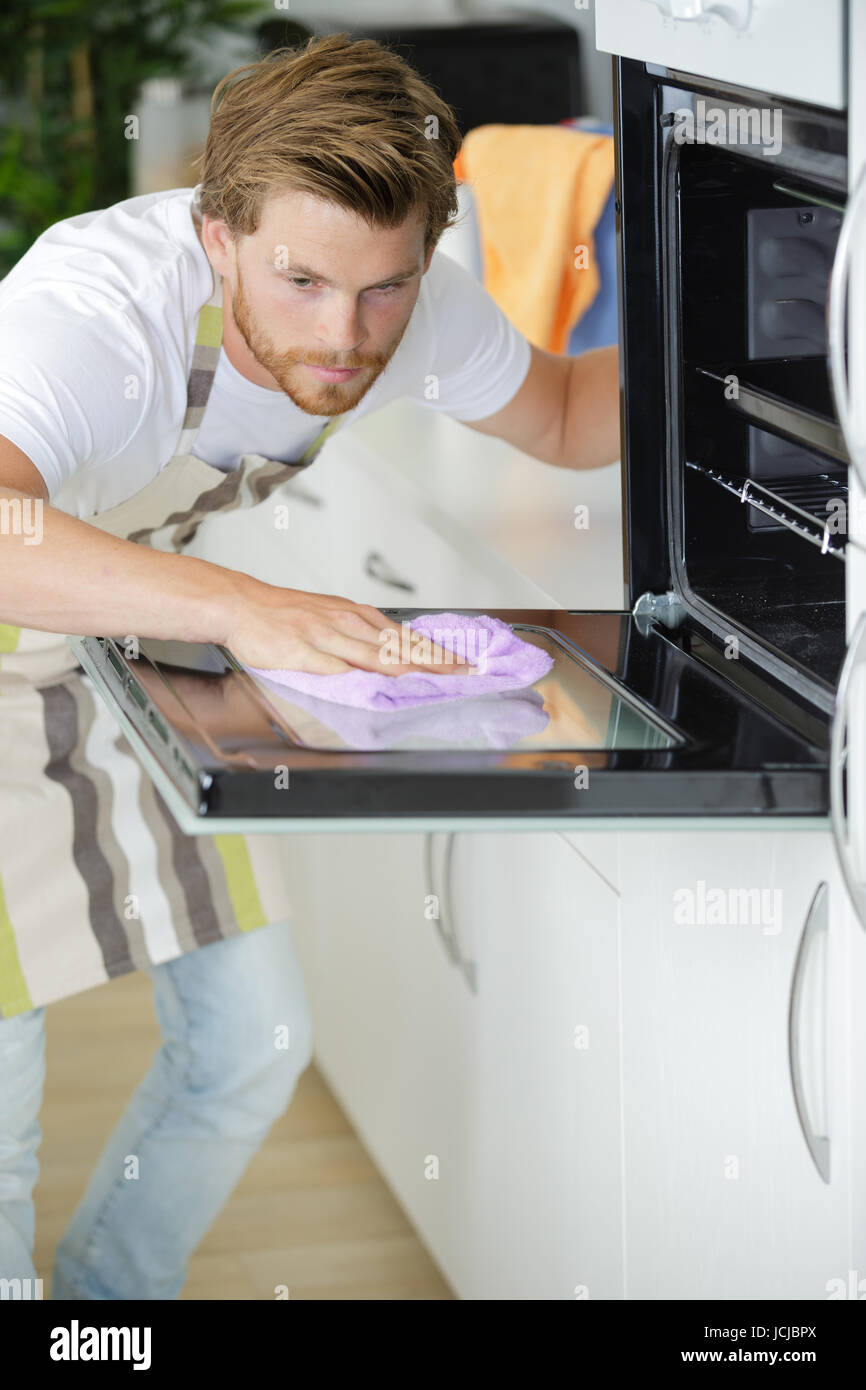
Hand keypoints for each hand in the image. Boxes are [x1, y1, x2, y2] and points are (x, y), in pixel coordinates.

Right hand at [223, 580, 474, 676]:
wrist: (242, 604)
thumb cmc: (285, 613)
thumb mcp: (331, 614)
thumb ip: (360, 635)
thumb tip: (391, 654)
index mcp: (357, 615)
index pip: (406, 637)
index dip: (437, 652)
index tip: (463, 664)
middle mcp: (347, 623)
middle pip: (399, 646)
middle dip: (436, 661)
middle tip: (465, 674)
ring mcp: (326, 637)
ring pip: (376, 655)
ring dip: (410, 669)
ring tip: (436, 682)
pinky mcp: (303, 652)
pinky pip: (337, 667)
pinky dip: (361, 677)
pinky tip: (380, 687)